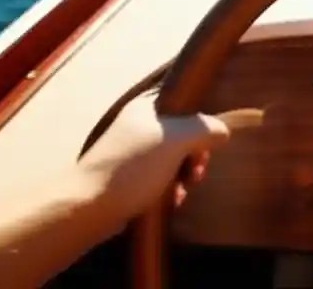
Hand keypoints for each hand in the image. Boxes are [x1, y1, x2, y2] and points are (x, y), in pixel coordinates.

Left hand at [77, 92, 229, 221]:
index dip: (202, 125)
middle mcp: (139, 124)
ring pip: (173, 158)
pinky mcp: (129, 176)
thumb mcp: (176, 140)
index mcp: (147, 107)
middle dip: (195, 156)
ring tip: (182, 191)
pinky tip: (171, 201)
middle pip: (183, 134)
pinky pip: (159, 176)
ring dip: (184, 175)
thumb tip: (223, 131)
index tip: (206, 147)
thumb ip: (204, 130)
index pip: (186, 105)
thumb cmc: (134, 166)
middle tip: (196, 172)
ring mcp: (132, 151)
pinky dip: (170, 188)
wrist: (90, 205)